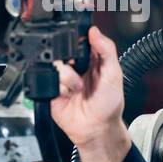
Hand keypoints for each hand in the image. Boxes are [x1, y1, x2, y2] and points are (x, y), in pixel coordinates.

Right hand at [51, 26, 130, 161]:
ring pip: (56, 64)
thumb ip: (107, 50)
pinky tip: (67, 94)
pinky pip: (48, 80)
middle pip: (63, 50)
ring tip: (78, 88)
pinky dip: (58, 87)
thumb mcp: (114, 74)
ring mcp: (63, 79)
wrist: (96, 130)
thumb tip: (95, 31)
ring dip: (68, 77)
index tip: (78, 41)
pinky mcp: (52, 91)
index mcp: (92, 60)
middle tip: (79, 67)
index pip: (80, 40)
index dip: (78, 38)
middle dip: (70, 59)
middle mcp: (76, 68)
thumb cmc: (109, 105)